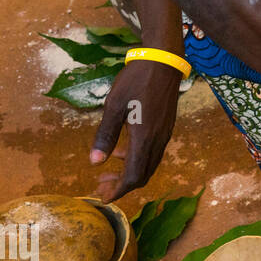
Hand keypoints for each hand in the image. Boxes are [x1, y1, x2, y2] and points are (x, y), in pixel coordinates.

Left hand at [90, 59, 182, 201]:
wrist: (164, 63)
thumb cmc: (135, 81)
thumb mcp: (114, 105)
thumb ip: (105, 135)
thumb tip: (94, 162)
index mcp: (144, 138)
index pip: (134, 176)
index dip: (119, 190)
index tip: (103, 197)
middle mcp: (158, 141)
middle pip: (143, 175)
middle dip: (122, 185)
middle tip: (101, 185)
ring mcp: (164, 135)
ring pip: (149, 165)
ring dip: (129, 173)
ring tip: (107, 171)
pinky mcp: (165, 128)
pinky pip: (152, 153)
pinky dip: (137, 160)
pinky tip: (122, 152)